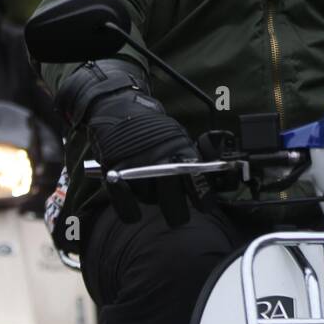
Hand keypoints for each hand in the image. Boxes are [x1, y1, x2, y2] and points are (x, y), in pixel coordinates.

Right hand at [86, 89, 198, 225]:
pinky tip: (134, 214)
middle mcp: (161, 160)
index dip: (203, 199)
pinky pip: (125, 204)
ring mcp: (137, 167)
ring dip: (150, 198)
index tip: (204, 206)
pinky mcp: (115, 172)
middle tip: (177, 212)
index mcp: (181, 151)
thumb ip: (190, 159)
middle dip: (177, 212)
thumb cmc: (153, 128)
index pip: (198, 184)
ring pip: (148, 200)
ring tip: (148, 183)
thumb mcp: (179, 137)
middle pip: (174, 202)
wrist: (120, 109)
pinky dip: (129, 211)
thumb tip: (208, 182)